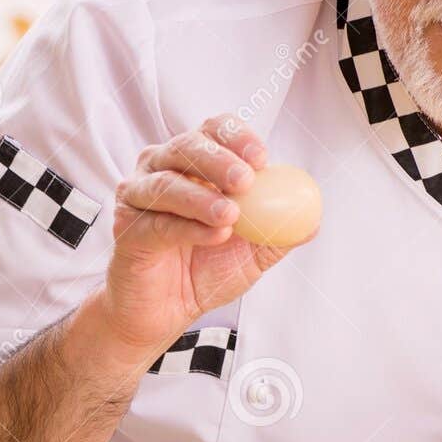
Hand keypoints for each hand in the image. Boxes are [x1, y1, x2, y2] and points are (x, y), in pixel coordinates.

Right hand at [99, 113, 315, 357]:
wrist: (165, 311)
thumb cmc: (203, 270)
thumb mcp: (252, 252)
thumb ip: (278, 232)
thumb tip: (313, 220)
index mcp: (193, 162)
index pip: (213, 131)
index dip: (236, 138)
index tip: (262, 159)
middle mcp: (161, 169)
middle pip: (186, 146)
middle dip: (218, 161)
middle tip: (245, 181)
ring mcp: (139, 196)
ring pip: (167, 183)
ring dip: (202, 198)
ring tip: (230, 216)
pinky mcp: (127, 228)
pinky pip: (157, 221)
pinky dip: (188, 228)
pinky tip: (214, 236)